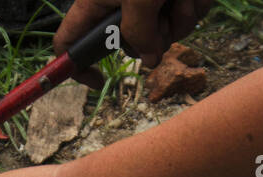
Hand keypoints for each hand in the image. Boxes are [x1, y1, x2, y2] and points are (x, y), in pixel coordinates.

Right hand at [56, 0, 212, 69]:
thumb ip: (140, 34)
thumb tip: (150, 61)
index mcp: (96, 2)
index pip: (68, 43)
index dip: (77, 67)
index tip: (100, 81)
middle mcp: (119, 2)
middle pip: (131, 43)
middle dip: (155, 38)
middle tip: (165, 19)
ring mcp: (148, 0)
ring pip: (165, 31)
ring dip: (181, 18)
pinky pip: (185, 15)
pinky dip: (194, 4)